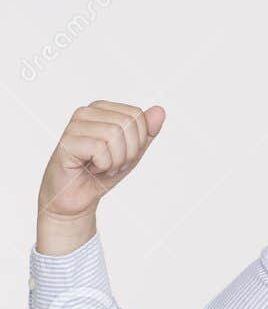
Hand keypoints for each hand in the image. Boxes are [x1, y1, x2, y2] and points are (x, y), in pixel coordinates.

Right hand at [38, 100, 165, 221]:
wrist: (77, 198)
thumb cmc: (101, 173)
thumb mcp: (133, 153)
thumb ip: (146, 133)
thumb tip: (160, 110)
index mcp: (102, 109)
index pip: (137, 115)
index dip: (138, 141)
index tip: (122, 155)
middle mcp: (87, 112)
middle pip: (128, 123)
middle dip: (129, 152)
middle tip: (113, 164)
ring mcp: (75, 125)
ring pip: (115, 134)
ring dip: (115, 160)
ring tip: (102, 167)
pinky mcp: (67, 141)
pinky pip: (100, 149)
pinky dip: (103, 166)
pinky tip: (91, 169)